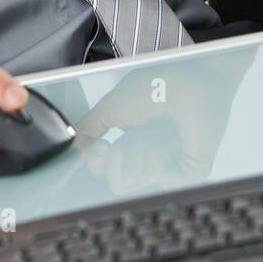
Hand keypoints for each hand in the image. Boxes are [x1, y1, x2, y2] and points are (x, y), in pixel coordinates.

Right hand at [72, 45, 257, 196]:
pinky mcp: (189, 171)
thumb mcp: (111, 108)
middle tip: (130, 137)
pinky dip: (157, 153)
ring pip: (135, 181)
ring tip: (156, 129)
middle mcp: (151, 156)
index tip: (101, 145)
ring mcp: (171, 165)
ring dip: (140, 149)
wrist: (186, 78)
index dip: (98, 162)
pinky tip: (170, 136)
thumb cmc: (156, 84)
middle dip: (119, 158)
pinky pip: (158, 177)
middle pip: (118, 183)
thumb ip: (88, 130)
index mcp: (133, 142)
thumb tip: (73, 150)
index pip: (106, 171)